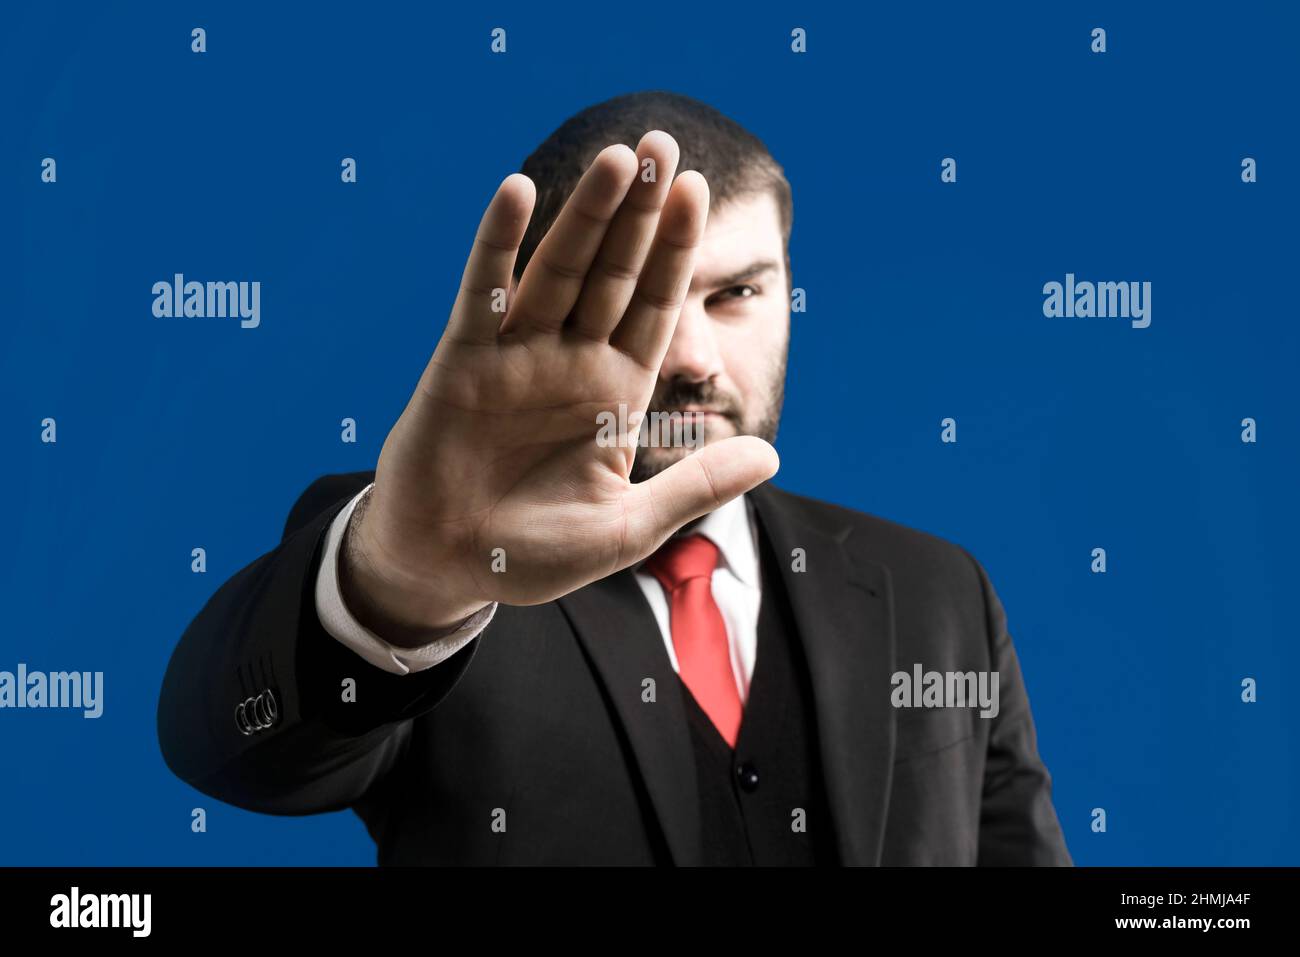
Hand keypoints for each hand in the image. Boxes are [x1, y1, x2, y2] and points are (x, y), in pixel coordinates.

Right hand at [343, 131, 778, 643]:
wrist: (448, 566)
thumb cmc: (534, 553)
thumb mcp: (625, 528)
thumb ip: (692, 487)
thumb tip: (771, 457)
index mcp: (614, 393)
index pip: (655, 308)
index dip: (675, 252)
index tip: (698, 191)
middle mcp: (570, 361)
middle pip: (614, 273)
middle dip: (639, 212)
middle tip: (662, 145)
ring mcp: (516, 355)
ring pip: (558, 270)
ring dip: (586, 214)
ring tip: (618, 157)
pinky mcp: (462, 360)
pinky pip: (484, 294)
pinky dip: (498, 245)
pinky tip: (517, 192)